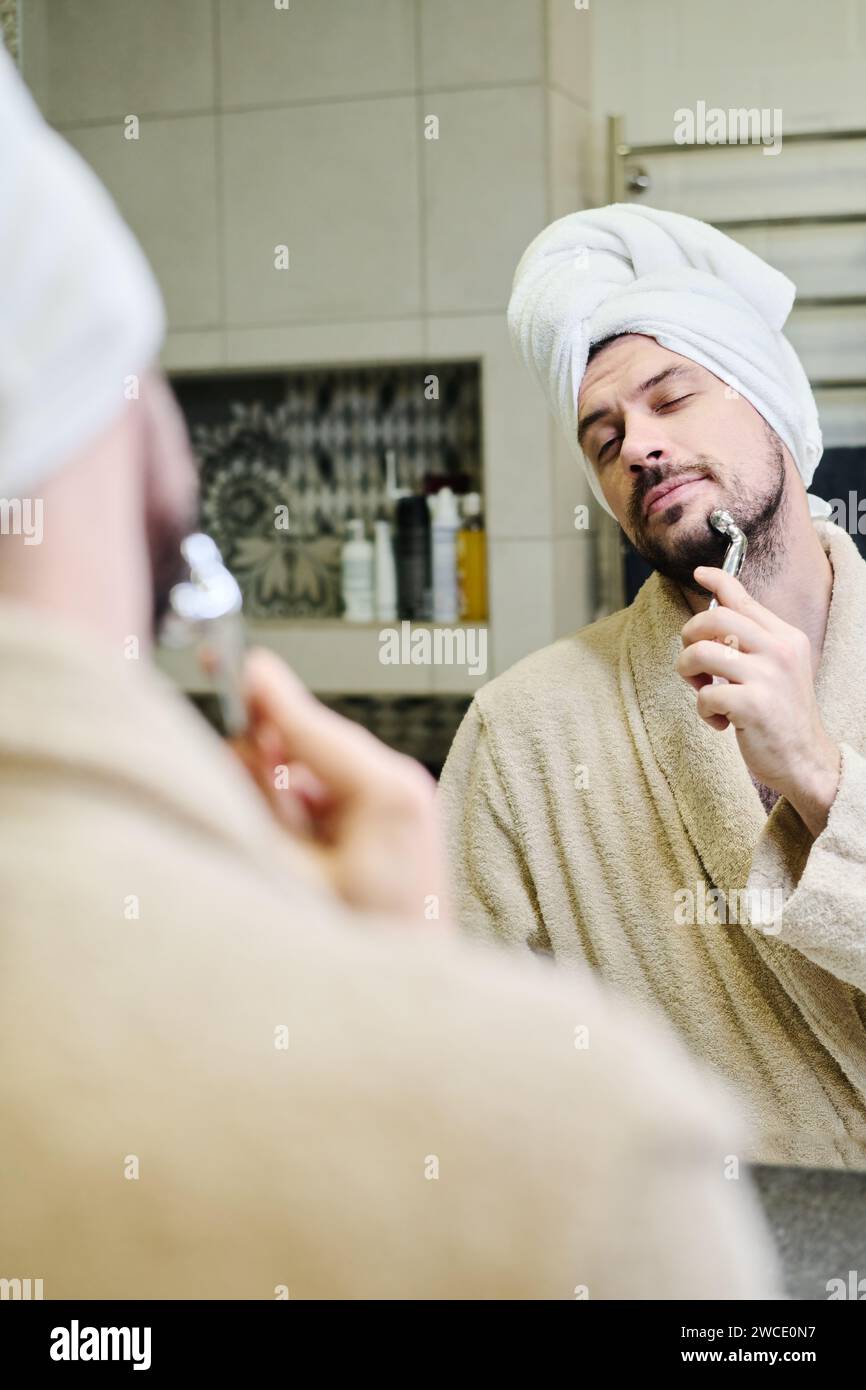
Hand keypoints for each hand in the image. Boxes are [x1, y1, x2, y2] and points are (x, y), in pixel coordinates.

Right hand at [231, 647, 451, 927]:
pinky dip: (302, 817)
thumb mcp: (292, 875)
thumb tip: (241, 754)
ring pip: (311, 773)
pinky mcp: (393, 817)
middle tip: (255, 814)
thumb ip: (258, 808)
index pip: (312, 727)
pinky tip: (308, 860)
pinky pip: (326, 797)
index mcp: (388, 793)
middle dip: (267, 769)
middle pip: (307, 745)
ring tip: (295, 859)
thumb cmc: (365, 946)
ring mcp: (402, 800)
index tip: (235, 660)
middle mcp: (402, 786)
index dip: (266, 692)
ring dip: (284, 801)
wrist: (413, 1001)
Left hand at [676, 566, 840, 836]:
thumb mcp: (776, 668)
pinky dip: (703, 710)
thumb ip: (751, 641)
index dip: (717, 581)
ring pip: (700, 653)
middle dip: (689, 636)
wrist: (805, 760)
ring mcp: (767, 677)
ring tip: (703, 690)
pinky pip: (705, 694)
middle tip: (692, 661)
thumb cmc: (781, 714)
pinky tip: (720, 723)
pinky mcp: (753, 705)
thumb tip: (714, 612)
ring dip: (688, 673)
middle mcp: (779, 650)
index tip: (698, 574)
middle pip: (714, 619)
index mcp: (785, 637)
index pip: (744, 598)